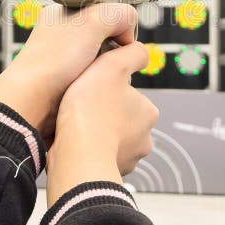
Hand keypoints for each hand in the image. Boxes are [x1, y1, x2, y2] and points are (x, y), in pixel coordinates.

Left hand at [0, 3, 137, 137]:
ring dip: (107, 65)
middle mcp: (65, 32)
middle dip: (113, 46)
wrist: (33, 101)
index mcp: (65, 11)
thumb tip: (128, 29)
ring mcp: (68, 57)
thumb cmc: (50, 61)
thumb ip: (118, 13)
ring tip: (94, 70)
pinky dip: (99, 79)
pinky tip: (91, 81)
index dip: (117, 22)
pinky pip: (98, 75)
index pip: (106, 8)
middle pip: (108, 34)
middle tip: (103, 54)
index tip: (118, 35)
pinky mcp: (71, 78)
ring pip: (105, 57)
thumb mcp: (92, 23)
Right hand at [46, 42, 158, 204]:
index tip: (94, 89)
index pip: (129, 94)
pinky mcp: (111, 173)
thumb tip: (140, 52)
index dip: (109, 89)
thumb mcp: (112, 66)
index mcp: (148, 112)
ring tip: (78, 125)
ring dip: (97, 132)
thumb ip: (132, 54)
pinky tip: (77, 142)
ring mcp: (129, 158)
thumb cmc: (91, 112)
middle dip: (105, 112)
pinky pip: (100, 156)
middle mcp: (144, 138)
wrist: (76, 155)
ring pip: (112, 138)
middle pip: (122, 117)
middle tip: (84, 107)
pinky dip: (90, 150)